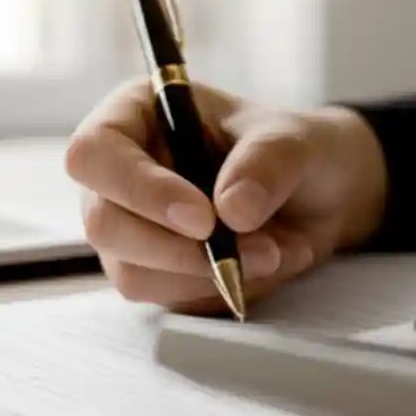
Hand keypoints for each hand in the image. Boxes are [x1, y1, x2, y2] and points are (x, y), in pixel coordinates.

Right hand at [65, 77, 386, 313]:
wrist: (321, 195)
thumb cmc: (295, 149)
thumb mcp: (295, 140)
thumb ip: (266, 164)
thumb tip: (231, 210)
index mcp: (135, 116)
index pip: (95, 153)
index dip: (141, 190)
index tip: (203, 219)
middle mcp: (119, 175)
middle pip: (105, 225)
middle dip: (179, 250)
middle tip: (256, 250)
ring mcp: (131, 229)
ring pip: (135, 274)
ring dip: (210, 275)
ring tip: (277, 252)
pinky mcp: (155, 274)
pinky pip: (171, 300)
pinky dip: (223, 291)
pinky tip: (265, 264)